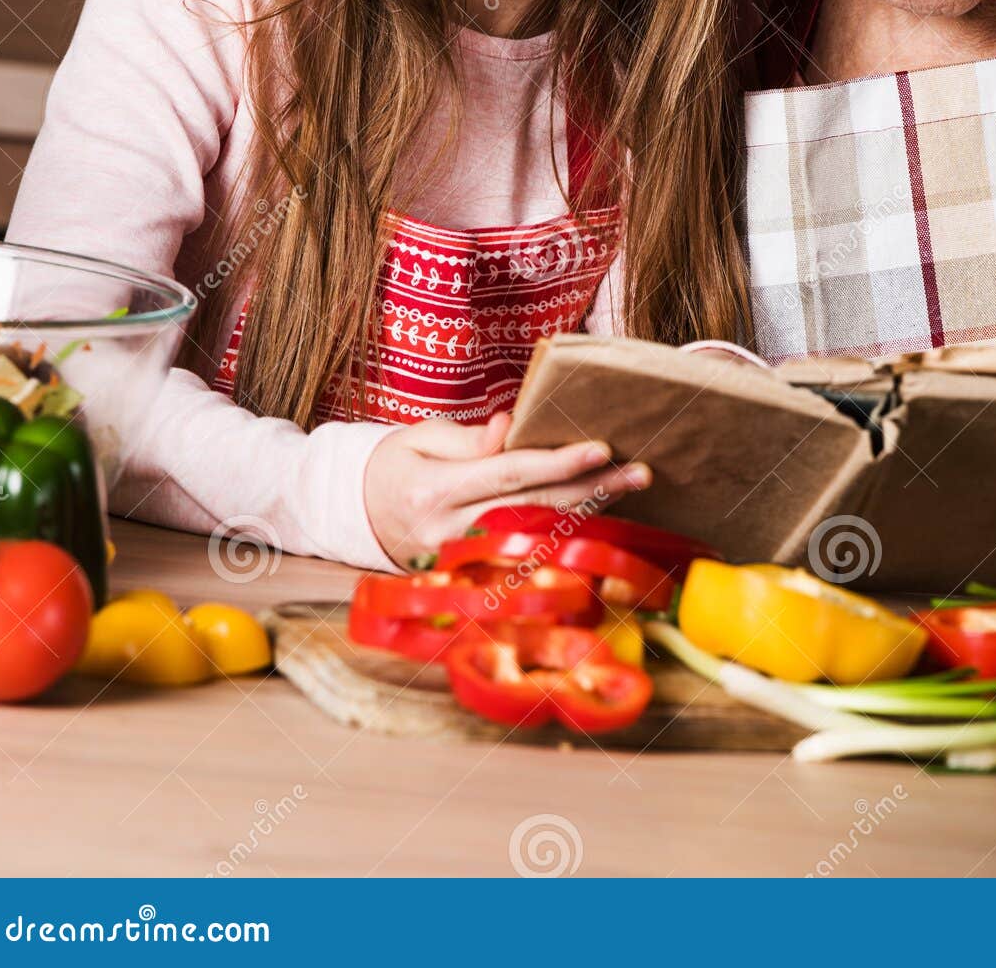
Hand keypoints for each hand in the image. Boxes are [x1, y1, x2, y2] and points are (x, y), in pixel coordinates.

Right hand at [361, 411, 650, 568]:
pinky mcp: (474, 569)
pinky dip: (567, 526)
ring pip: (540, 529)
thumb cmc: (390, 468)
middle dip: (593, 487)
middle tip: (640, 470)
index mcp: (436, 492)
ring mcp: (465, 558)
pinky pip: (529, 544)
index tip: (601, 447)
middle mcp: (454, 531)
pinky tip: (601, 508)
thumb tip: (510, 426)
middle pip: (537, 506)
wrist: (355, 518)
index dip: (559, 462)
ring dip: (590, 506)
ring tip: (631, 484)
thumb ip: (468, 440)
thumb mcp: (417, 439)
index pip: (511, 474)